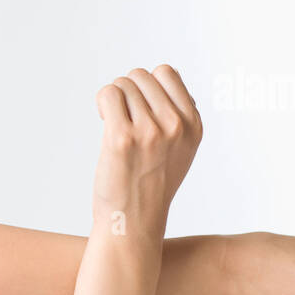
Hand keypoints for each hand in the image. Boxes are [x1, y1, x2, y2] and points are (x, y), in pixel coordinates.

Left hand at [92, 65, 202, 234]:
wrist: (133, 221)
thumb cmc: (150, 184)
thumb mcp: (180, 148)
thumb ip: (177, 113)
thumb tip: (163, 73)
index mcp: (193, 125)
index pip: (166, 73)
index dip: (146, 85)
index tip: (139, 107)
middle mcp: (175, 126)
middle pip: (140, 76)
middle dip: (126, 91)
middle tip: (122, 117)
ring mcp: (150, 131)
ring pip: (122, 84)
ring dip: (112, 99)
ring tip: (113, 123)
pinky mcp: (122, 138)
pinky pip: (108, 94)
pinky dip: (101, 102)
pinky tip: (103, 119)